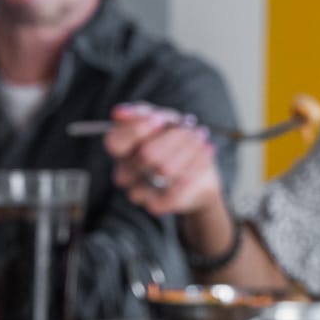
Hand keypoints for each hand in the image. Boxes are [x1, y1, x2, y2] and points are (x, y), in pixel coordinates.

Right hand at [104, 103, 225, 216]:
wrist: (199, 169)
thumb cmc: (174, 140)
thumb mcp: (160, 119)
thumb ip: (140, 113)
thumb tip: (118, 113)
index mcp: (120, 150)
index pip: (115, 142)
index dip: (138, 129)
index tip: (160, 119)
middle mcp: (124, 172)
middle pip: (147, 154)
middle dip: (176, 138)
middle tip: (194, 130)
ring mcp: (138, 191)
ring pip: (165, 170)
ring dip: (190, 150)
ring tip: (202, 140)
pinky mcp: (155, 206)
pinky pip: (175, 191)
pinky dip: (195, 169)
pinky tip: (203, 158)